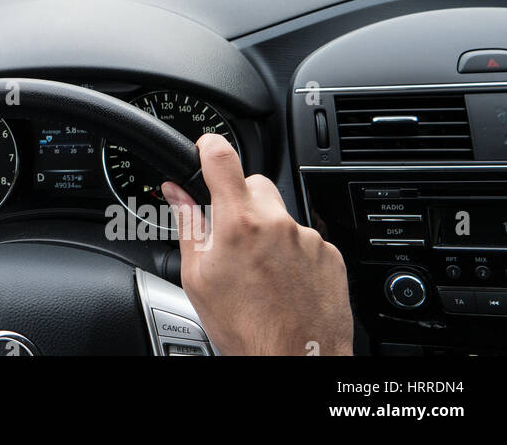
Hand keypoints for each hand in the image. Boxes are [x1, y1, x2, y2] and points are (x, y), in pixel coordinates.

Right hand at [161, 134, 352, 355]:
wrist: (293, 360)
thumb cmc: (244, 327)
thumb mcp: (198, 276)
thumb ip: (188, 224)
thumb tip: (176, 193)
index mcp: (238, 223)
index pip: (222, 157)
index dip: (209, 145)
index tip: (206, 148)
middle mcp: (277, 223)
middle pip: (254, 185)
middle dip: (239, 202)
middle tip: (231, 237)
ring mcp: (308, 238)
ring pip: (281, 215)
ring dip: (268, 232)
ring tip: (259, 272)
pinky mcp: (331, 255)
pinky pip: (304, 239)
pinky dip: (292, 253)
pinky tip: (282, 281)